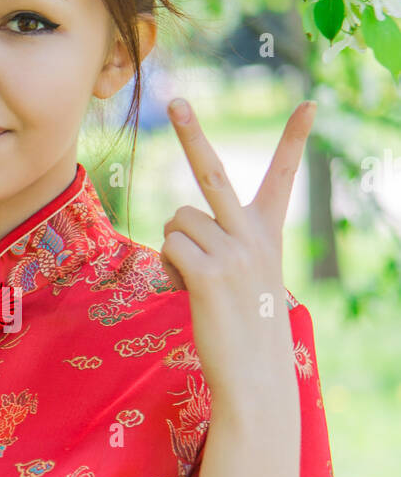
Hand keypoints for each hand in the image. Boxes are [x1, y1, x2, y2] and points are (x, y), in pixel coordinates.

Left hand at [158, 97, 315, 403]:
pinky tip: (186, 294)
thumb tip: (176, 235)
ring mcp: (232, 253)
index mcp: (267, 235)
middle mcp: (253, 236)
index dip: (294, 141)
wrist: (255, 377)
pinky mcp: (207, 273)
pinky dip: (169, 270)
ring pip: (177, 221)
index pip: (282, 178)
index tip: (308, 104)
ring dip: (174, 248)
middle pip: (214, 172)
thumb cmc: (245, 331)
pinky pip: (170, 248)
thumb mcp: (245, 280)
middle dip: (191, 133)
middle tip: (174, 99)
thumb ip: (220, 248)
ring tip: (193, 283)